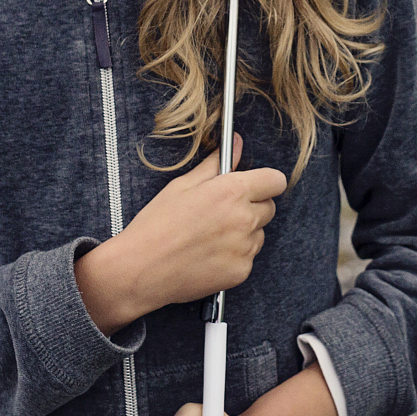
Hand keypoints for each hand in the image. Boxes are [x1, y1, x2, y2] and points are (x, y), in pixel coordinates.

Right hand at [74, 140, 287, 334]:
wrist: (141, 270)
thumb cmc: (157, 225)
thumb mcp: (182, 186)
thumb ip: (215, 164)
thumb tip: (235, 144)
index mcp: (231, 192)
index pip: (275, 181)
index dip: (266, 181)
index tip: (255, 185)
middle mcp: (243, 219)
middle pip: (269, 208)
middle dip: (253, 206)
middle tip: (223, 212)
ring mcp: (244, 248)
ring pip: (258, 234)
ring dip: (244, 233)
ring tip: (210, 236)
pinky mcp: (241, 272)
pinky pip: (248, 258)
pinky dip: (235, 256)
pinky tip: (209, 255)